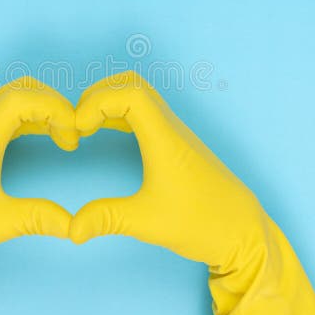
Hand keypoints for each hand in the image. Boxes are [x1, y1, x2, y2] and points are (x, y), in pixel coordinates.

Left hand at [0, 77, 78, 314]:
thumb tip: (74, 225)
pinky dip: (26, 116)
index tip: (76, 135)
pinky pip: (1, 110)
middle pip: (21, 88)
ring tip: (62, 138)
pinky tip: (40, 138)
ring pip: (11, 97)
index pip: (26, 97)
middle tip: (73, 134)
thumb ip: (37, 218)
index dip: (58, 109)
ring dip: (40, 108)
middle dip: (54, 104)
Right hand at [69, 71, 314, 314]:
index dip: (97, 103)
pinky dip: (119, 114)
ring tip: (86, 127)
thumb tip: (72, 229)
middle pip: (132, 84)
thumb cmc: (203, 223)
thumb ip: (107, 219)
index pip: (130, 94)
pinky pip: (144, 112)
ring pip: (139, 95)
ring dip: (109, 101)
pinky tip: (105, 133)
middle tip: (78, 123)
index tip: (79, 130)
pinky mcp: (175, 143)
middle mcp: (171, 127)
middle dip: (97, 95)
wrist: (242, 230)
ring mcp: (174, 133)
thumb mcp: (148, 223)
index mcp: (165, 138)